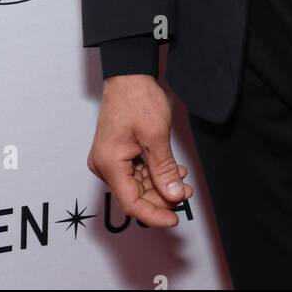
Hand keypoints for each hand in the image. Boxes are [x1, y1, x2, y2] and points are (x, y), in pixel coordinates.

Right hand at [87, 74, 193, 226]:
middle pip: (134, 195)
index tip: (174, 218)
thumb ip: (164, 169)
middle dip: (161, 198)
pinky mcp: (117, 152)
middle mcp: (105, 165)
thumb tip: (173, 195)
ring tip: (183, 180)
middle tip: (186, 193)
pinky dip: (154, 173)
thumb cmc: (138, 98)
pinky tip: (173, 170)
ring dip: (160, 185)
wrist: (130, 73)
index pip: (131, 203)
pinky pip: (136, 171)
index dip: (154, 214)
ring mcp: (110, 158)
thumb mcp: (156, 135)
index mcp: (109, 164)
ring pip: (137, 184)